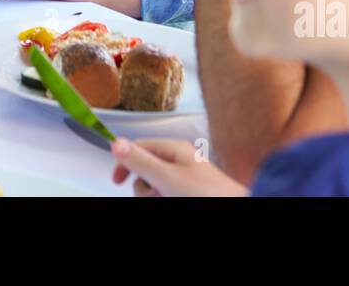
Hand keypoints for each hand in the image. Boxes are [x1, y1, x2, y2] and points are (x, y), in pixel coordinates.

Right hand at [111, 138, 247, 196]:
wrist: (234, 206)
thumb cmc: (206, 193)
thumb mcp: (166, 177)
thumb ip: (141, 161)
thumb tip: (115, 142)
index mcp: (174, 149)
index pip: (139, 147)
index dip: (125, 162)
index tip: (117, 180)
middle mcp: (180, 160)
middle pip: (147, 169)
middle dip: (144, 186)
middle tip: (154, 194)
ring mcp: (186, 177)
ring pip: (157, 184)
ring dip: (155, 194)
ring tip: (165, 199)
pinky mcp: (190, 191)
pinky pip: (168, 192)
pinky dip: (165, 197)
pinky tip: (171, 200)